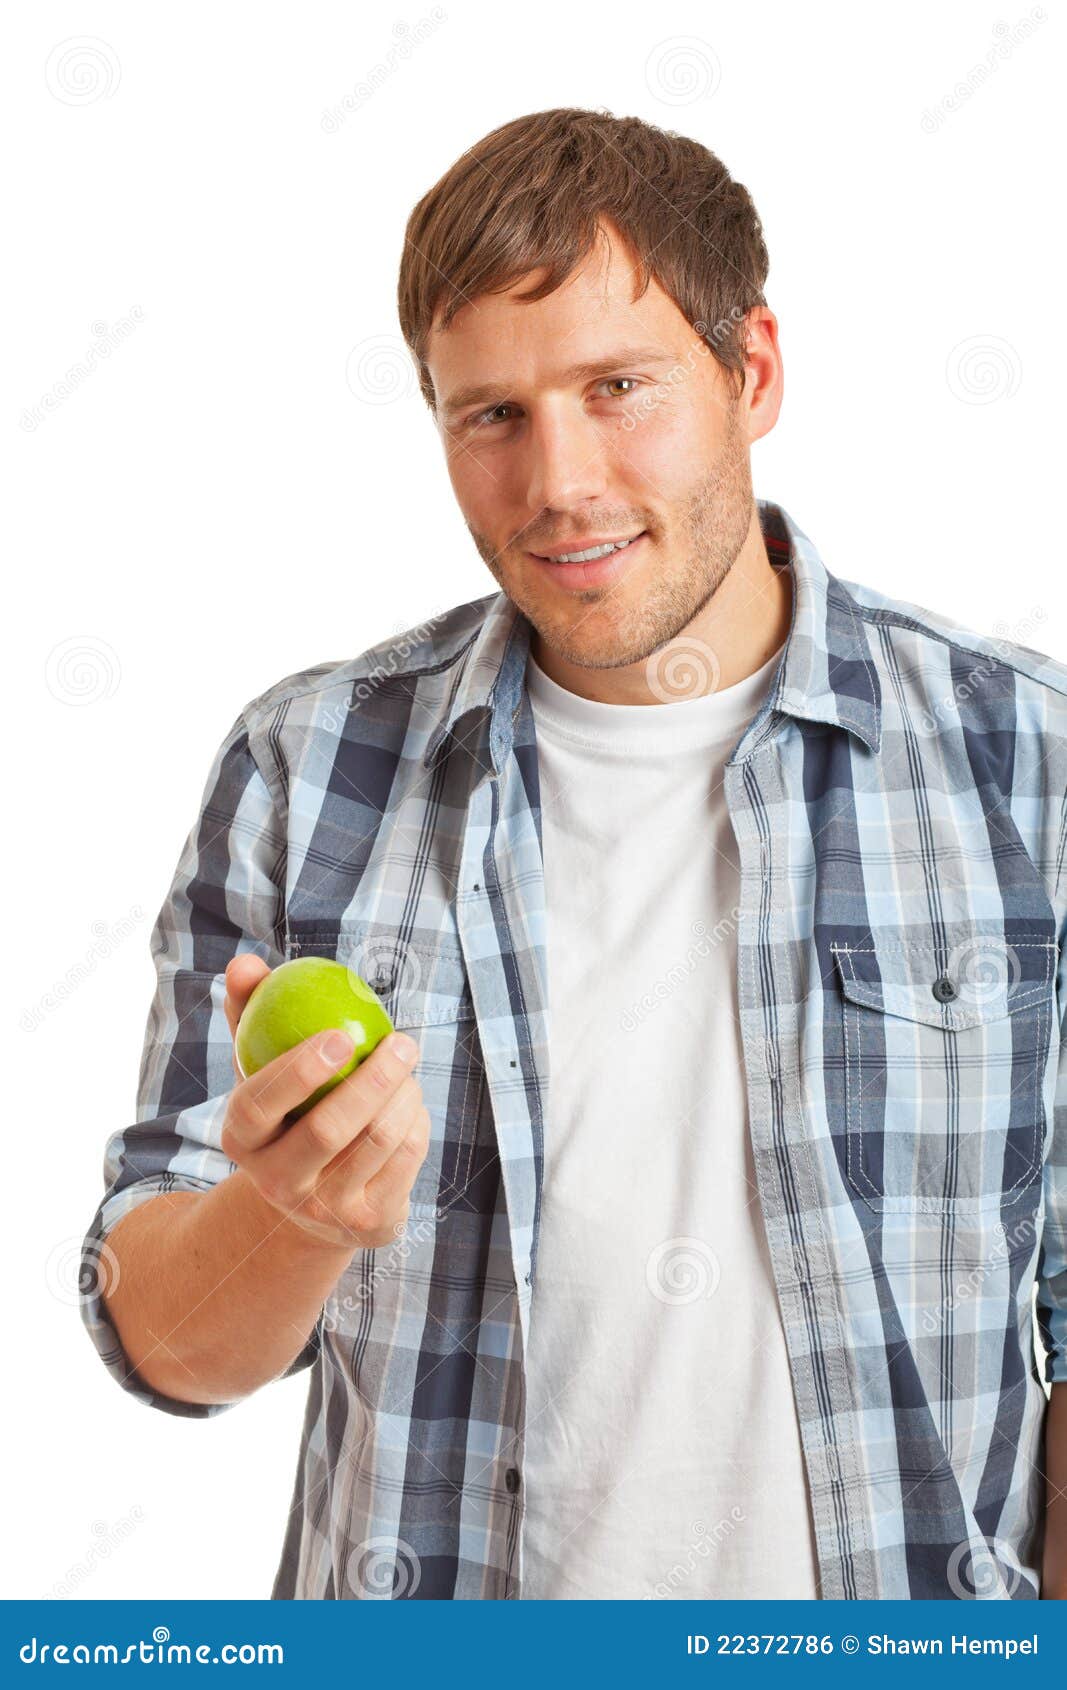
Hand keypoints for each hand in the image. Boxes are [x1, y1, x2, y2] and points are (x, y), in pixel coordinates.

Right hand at [219, 955, 430, 1249]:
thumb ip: (251, 1013)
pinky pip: (406, 1158)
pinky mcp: (369, 1222)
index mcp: (240, 1140)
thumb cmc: (286, 1111)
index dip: (298, 1071)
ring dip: (403, 1093)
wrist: (309, 1202)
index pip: (260, 1104)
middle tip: (402, 1041)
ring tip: (406, 1060)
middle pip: (327, 1130)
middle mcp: (277, 1183)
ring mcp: (324, 1209)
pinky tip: (411, 1100)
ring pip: (377, 1141)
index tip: (339, 1034)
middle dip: (372, 1080)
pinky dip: (417, 1120)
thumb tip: (245, 962)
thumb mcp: (262, 1067)